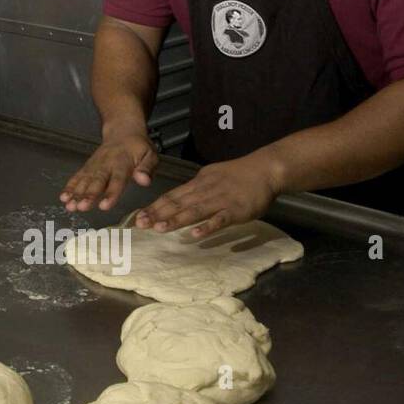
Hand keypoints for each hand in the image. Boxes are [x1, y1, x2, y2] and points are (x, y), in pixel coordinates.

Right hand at [60, 126, 158, 212]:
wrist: (123, 130)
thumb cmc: (138, 147)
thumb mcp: (150, 154)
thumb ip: (147, 168)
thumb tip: (144, 181)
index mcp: (123, 163)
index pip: (117, 180)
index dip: (110, 193)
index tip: (104, 206)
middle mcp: (106, 164)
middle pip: (97, 181)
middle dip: (88, 195)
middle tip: (81, 207)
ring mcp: (95, 165)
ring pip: (85, 180)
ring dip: (76, 193)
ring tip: (70, 206)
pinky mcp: (88, 166)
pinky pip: (78, 176)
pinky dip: (70, 186)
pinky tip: (64, 197)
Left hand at [134, 153, 281, 235]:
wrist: (266, 169)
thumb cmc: (240, 174)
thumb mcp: (212, 176)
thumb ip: (195, 188)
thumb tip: (179, 198)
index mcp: (198, 184)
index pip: (172, 196)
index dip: (154, 206)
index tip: (138, 216)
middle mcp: (205, 191)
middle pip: (178, 204)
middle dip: (157, 214)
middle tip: (139, 224)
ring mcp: (220, 201)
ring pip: (194, 211)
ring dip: (176, 220)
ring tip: (159, 228)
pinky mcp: (236, 210)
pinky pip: (220, 219)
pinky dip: (207, 226)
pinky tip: (195, 234)